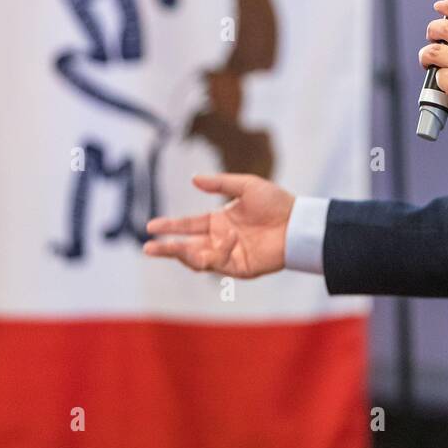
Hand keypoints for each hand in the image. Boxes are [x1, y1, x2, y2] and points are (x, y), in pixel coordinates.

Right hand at [143, 173, 294, 278]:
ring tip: (172, 248)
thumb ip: (220, 184)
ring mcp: (229, 255)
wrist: (299, 223)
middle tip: (148, 248)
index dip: (170, 226)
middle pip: (187, 247)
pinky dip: (218, 252)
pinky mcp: (240, 268)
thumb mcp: (247, 186)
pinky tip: (227, 238)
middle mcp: (220, 239)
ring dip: (183, 255)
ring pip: (198, 260)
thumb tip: (193, 179)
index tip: (151, 226)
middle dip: (168, 248)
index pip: (188, 225)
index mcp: (219, 221)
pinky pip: (220, 264)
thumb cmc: (276, 203)